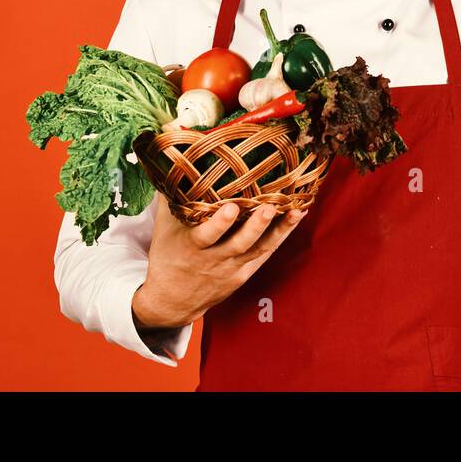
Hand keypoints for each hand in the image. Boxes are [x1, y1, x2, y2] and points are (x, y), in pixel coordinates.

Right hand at [131, 192, 307, 331]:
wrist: (172, 301)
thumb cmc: (168, 256)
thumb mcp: (164, 228)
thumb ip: (170, 196)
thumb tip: (171, 160)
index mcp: (192, 246)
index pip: (206, 235)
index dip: (219, 223)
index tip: (231, 207)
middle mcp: (214, 259)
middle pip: (238, 244)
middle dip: (255, 227)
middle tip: (269, 207)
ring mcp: (232, 268)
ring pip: (258, 249)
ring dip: (278, 230)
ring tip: (296, 211)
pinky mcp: (244, 274)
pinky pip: (265, 254)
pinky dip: (281, 237)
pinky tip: (296, 218)